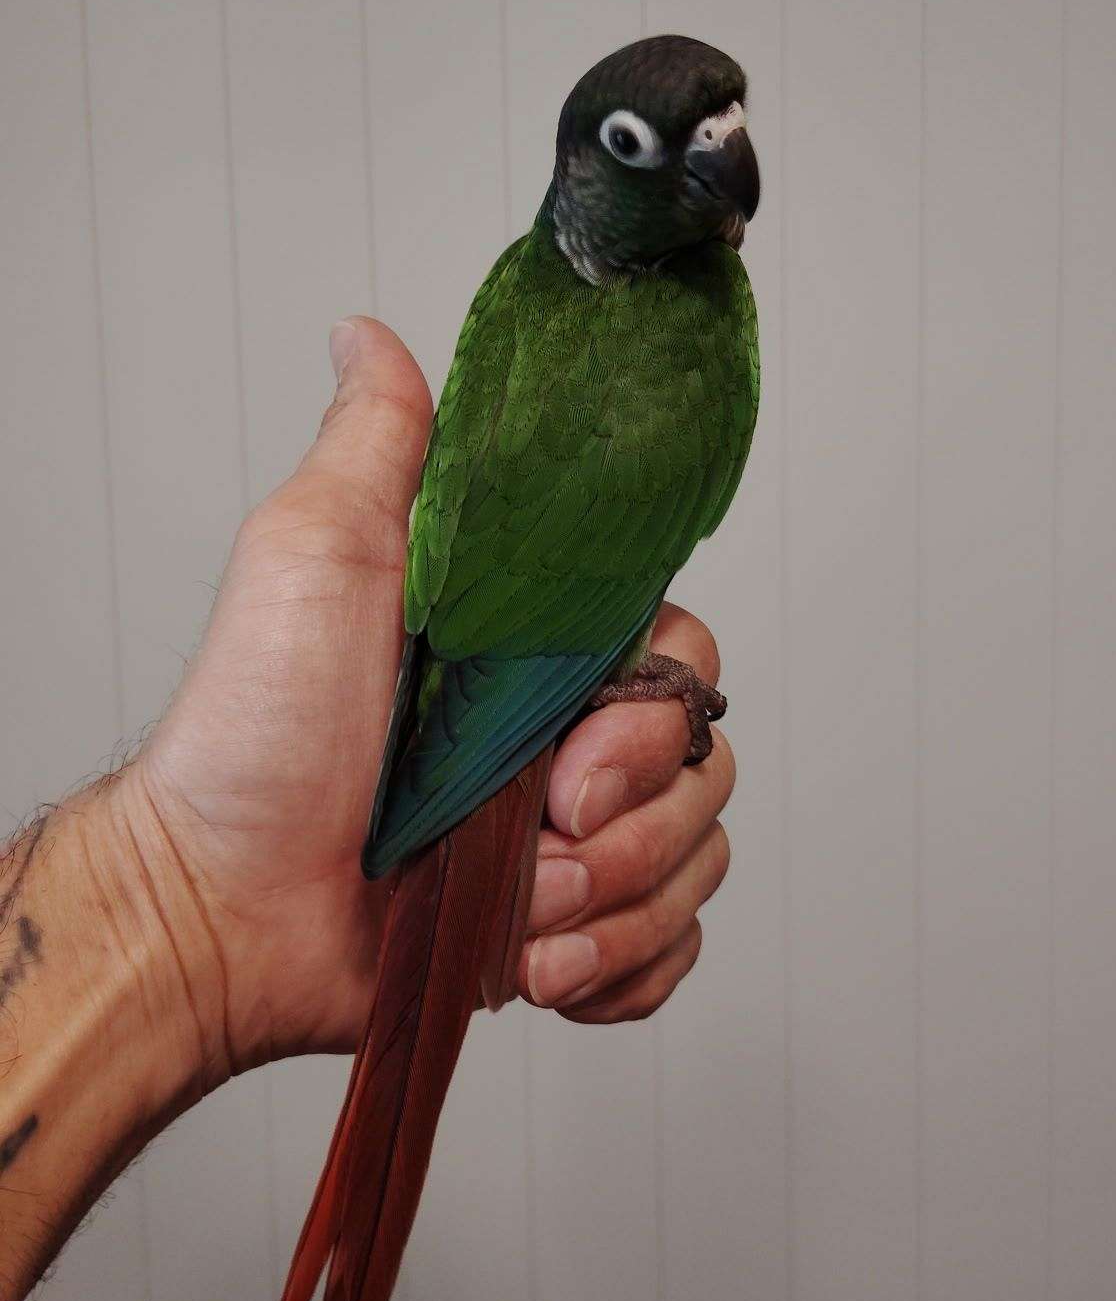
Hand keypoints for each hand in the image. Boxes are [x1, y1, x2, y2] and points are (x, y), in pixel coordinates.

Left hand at [127, 317, 733, 1088]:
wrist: (224, 908)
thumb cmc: (257, 735)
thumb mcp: (318, 557)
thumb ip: (380, 447)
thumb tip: (369, 331)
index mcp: (533, 653)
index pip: (682, 658)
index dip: (650, 720)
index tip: (569, 758)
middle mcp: (564, 742)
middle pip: (706, 769)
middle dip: (630, 828)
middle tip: (535, 838)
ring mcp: (568, 846)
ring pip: (696, 865)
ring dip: (614, 906)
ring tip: (516, 917)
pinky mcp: (566, 940)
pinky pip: (669, 954)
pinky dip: (624, 970)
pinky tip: (545, 968)